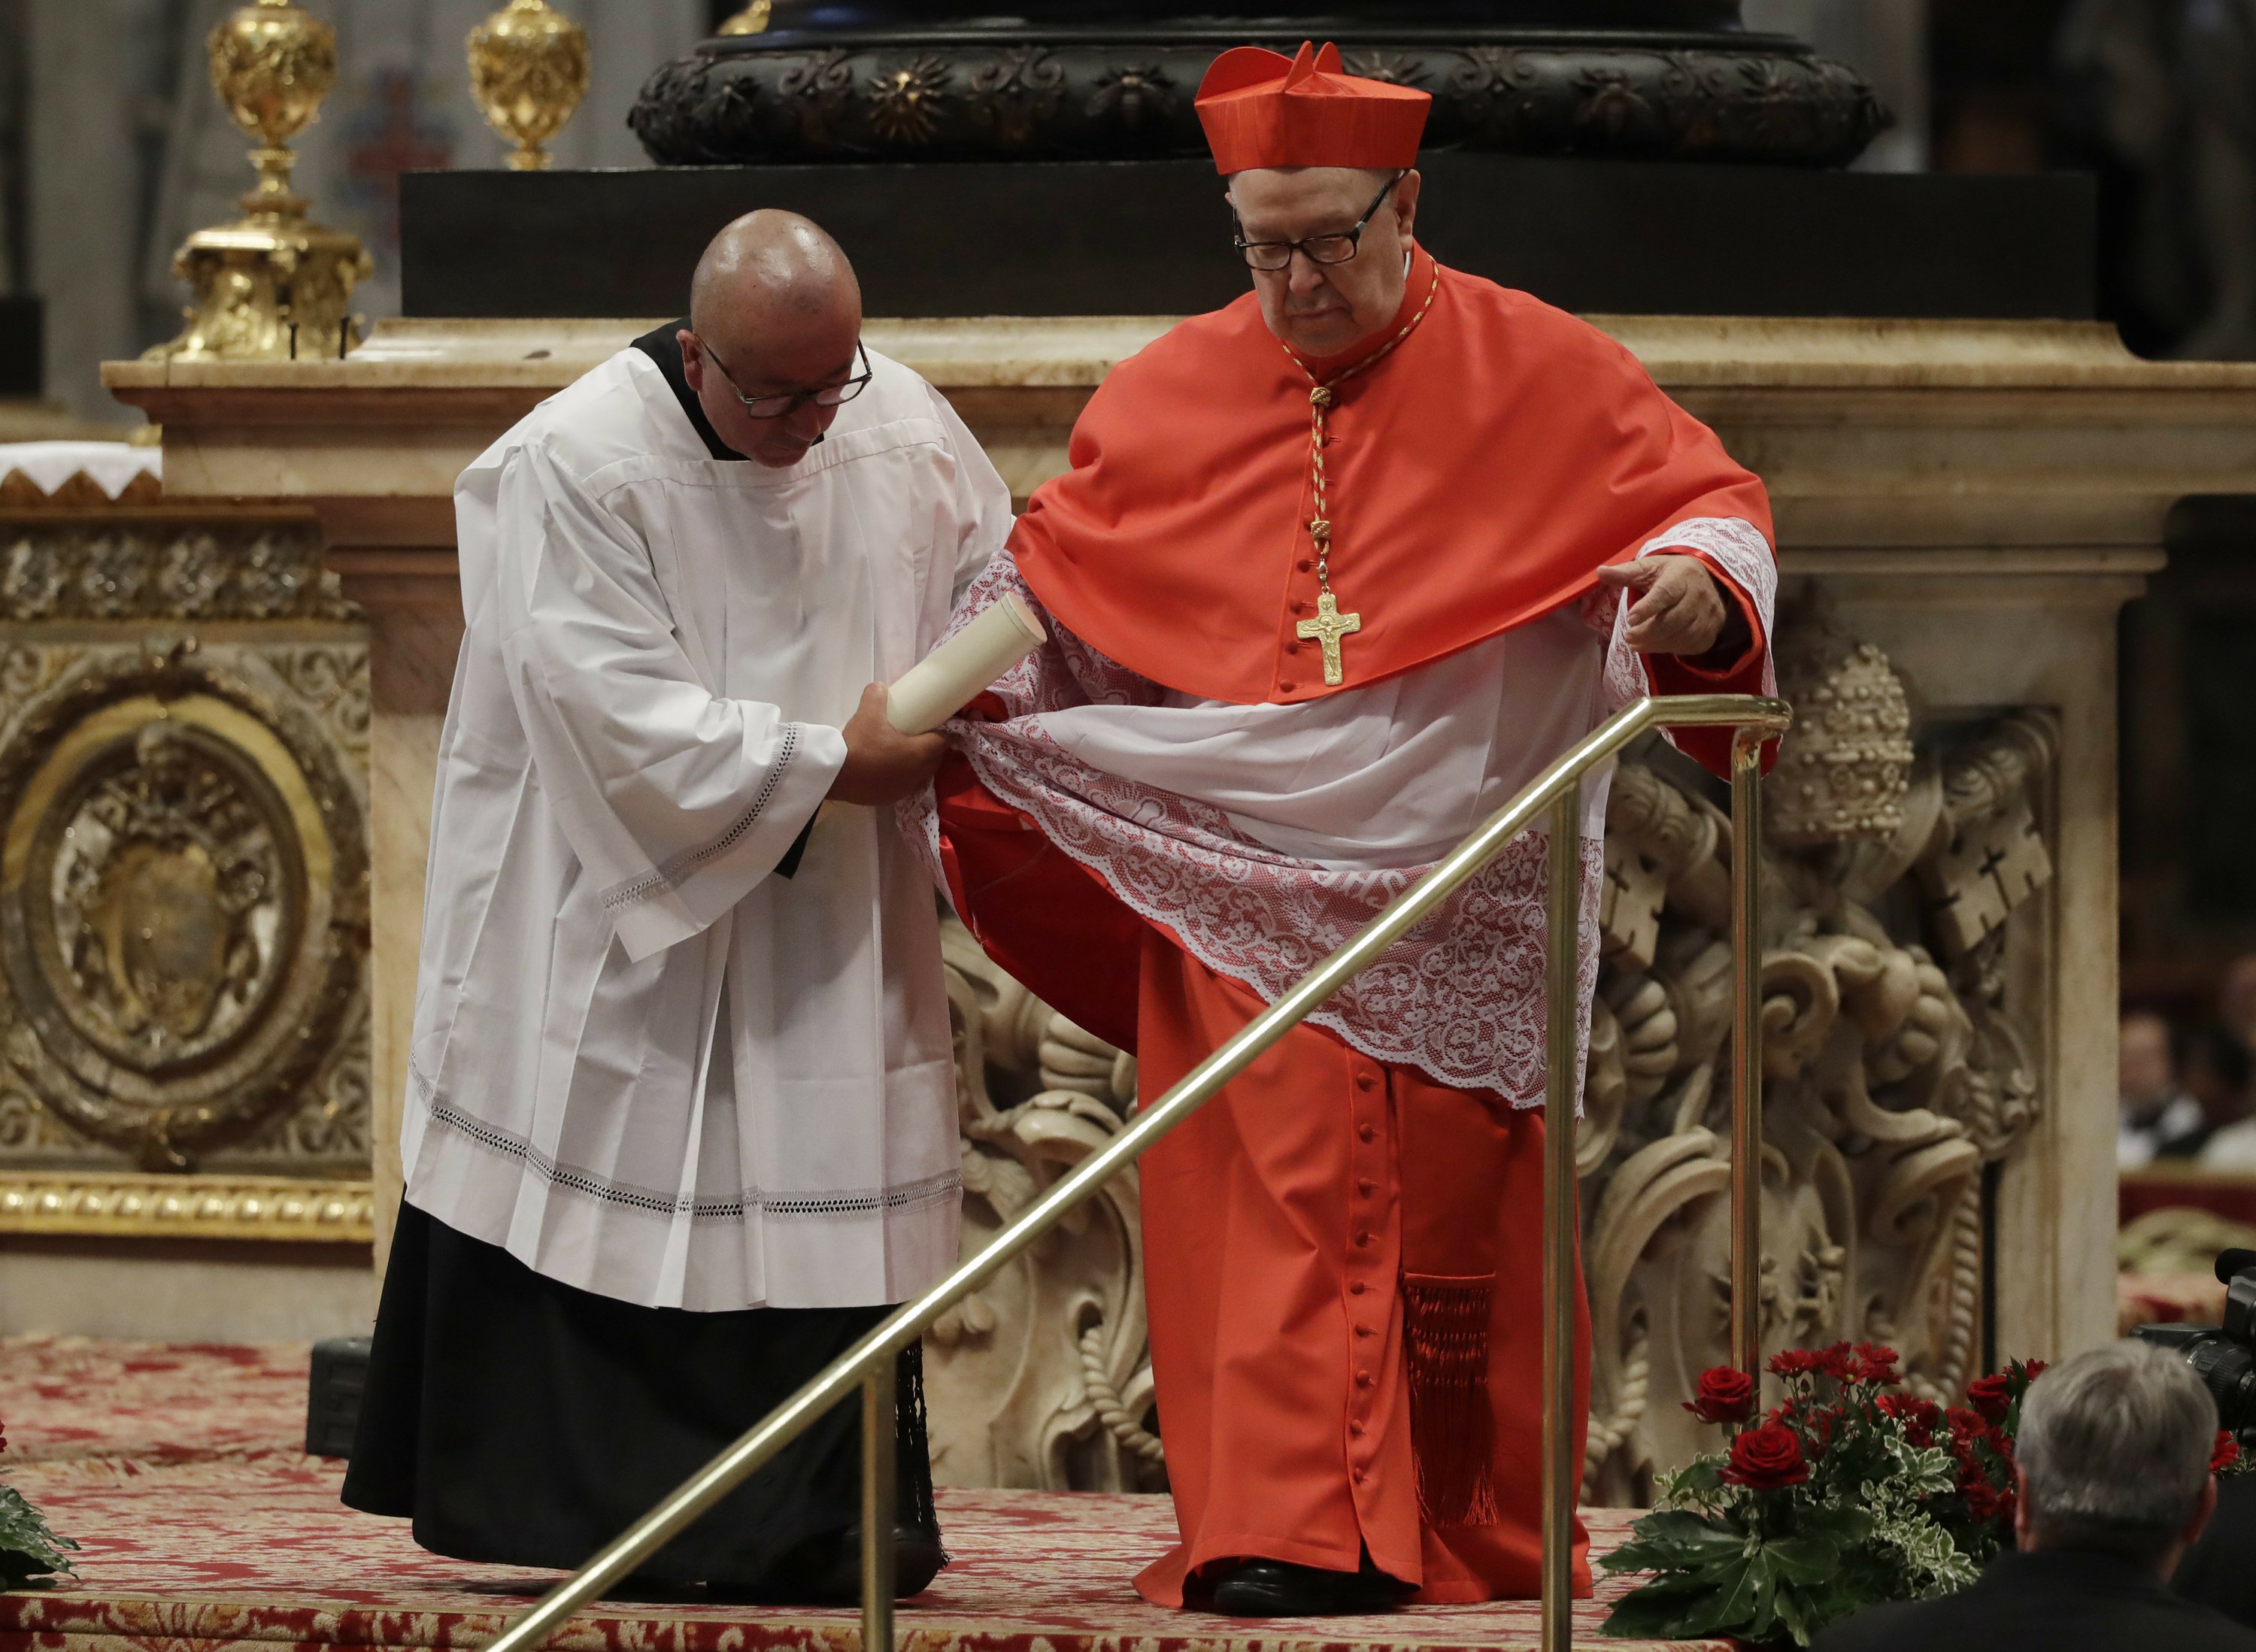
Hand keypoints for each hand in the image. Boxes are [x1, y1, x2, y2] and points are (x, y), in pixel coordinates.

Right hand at [828, 683, 945, 805]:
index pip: (944, 741)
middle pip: (936, 759)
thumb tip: (880, 686)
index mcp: (919, 753)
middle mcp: (918, 774)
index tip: (940, 725)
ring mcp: (906, 789)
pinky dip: (905, 777)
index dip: (945, 732)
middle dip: (933, 748)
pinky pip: (907, 786)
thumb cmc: (858, 744)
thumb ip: (876, 695)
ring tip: (908, 752)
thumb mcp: (867, 713)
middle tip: (923, 735)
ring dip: (920, 764)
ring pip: (923, 775)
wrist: (835, 775)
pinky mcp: (892, 798)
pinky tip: (893, 769)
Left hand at [1596, 554, 1732, 657]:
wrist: (1708, 580)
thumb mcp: (1649, 568)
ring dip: (1656, 644)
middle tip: (1628, 637)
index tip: (1629, 619)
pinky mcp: (1711, 630)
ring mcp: (1708, 614)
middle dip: (1647, 632)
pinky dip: (1670, 648)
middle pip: (1673, 620)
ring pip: (1682, 635)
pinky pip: (1690, 645)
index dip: (1647, 607)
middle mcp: (1699, 595)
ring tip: (1635, 643)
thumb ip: (1625, 573)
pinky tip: (1655, 645)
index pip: (1665, 593)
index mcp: (1681, 575)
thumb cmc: (1671, 574)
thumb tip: (1600, 571)